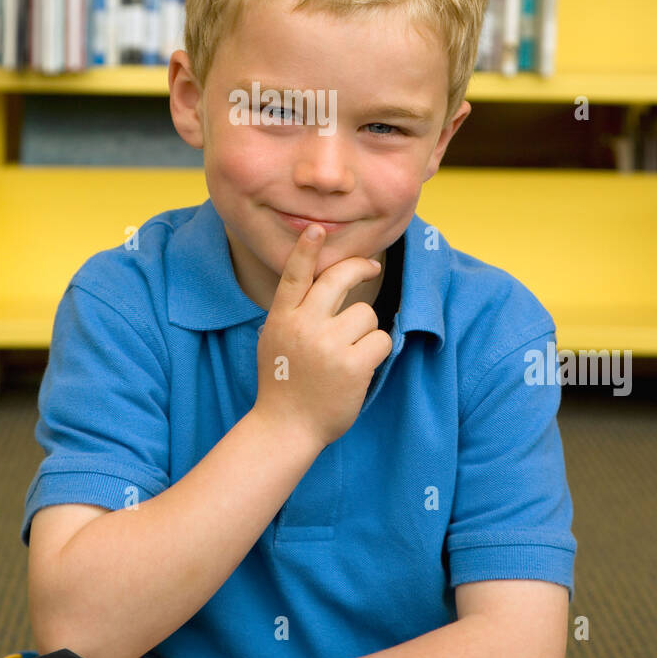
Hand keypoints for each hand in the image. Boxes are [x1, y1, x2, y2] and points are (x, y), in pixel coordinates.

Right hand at [255, 222, 392, 448]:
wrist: (285, 428)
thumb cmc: (284, 383)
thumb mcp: (276, 340)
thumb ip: (295, 313)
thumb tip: (325, 284)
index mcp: (282, 318)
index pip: (295, 276)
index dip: (307, 250)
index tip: (317, 229)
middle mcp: (303, 326)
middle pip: (338, 280)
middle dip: (360, 267)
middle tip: (371, 265)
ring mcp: (328, 345)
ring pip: (366, 313)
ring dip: (366, 330)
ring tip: (349, 353)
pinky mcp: (352, 365)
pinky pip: (380, 340)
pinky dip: (376, 352)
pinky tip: (360, 368)